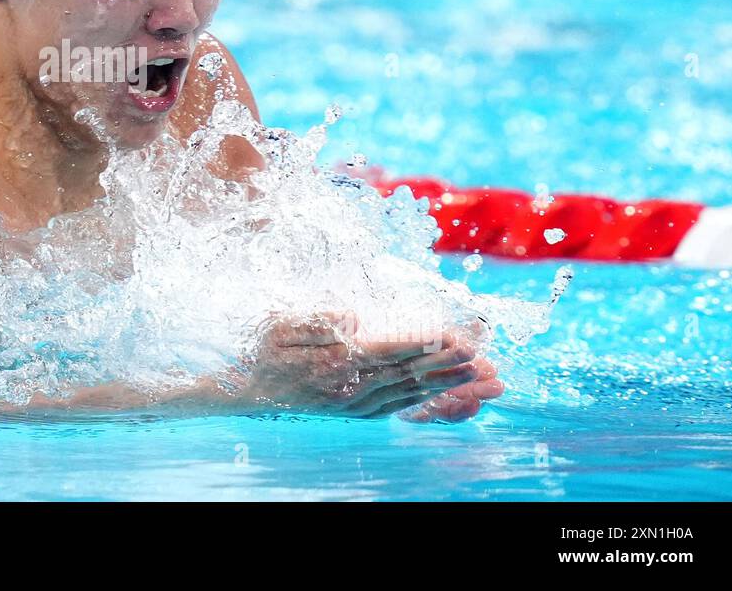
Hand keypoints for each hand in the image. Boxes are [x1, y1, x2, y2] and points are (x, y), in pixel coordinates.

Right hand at [236, 312, 493, 418]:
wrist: (249, 393)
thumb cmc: (265, 352)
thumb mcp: (280, 326)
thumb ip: (319, 321)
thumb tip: (357, 318)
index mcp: (334, 363)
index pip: (389, 351)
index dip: (425, 344)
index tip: (455, 336)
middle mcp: (350, 389)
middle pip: (409, 374)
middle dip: (449, 364)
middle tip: (483, 354)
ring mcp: (355, 404)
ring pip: (410, 393)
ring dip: (449, 384)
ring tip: (482, 376)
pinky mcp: (357, 412)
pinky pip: (399, 406)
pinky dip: (427, 399)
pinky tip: (448, 392)